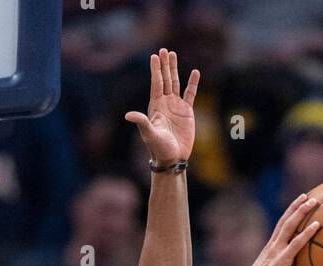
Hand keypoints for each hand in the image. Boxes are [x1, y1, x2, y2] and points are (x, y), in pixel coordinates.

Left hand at [125, 49, 198, 165]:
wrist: (172, 158)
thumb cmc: (159, 148)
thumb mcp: (149, 134)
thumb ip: (142, 122)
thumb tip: (128, 115)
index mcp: (155, 106)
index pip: (156, 83)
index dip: (155, 70)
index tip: (154, 56)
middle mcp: (165, 103)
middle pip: (165, 79)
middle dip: (164, 65)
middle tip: (164, 50)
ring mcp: (176, 106)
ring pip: (175, 83)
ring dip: (174, 69)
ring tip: (172, 54)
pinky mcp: (187, 112)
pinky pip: (190, 94)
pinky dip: (193, 83)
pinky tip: (195, 72)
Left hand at [241, 194, 320, 265]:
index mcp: (281, 260)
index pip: (296, 243)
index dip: (306, 233)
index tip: (317, 223)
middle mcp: (275, 248)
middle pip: (288, 225)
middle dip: (300, 211)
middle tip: (313, 201)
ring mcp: (271, 244)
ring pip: (283, 221)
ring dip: (293, 207)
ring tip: (305, 196)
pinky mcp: (269, 244)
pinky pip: (279, 226)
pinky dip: (287, 216)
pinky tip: (295, 209)